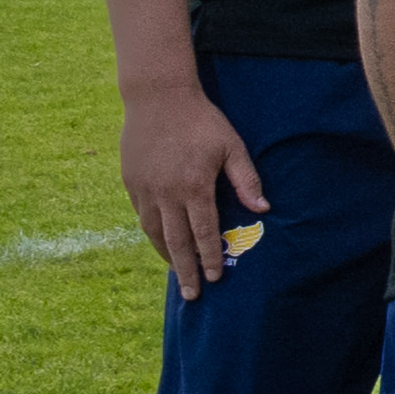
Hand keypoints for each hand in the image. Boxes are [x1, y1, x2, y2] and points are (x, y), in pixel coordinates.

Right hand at [116, 79, 262, 292]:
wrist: (158, 98)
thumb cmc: (202, 121)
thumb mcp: (231, 146)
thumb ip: (246, 180)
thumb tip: (263, 210)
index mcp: (193, 187)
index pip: (204, 233)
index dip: (210, 258)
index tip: (214, 279)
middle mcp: (166, 193)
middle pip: (176, 241)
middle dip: (185, 270)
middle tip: (191, 295)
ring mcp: (144, 189)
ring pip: (154, 231)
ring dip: (166, 254)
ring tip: (176, 272)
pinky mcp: (131, 182)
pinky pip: (142, 216)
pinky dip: (152, 233)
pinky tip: (161, 241)